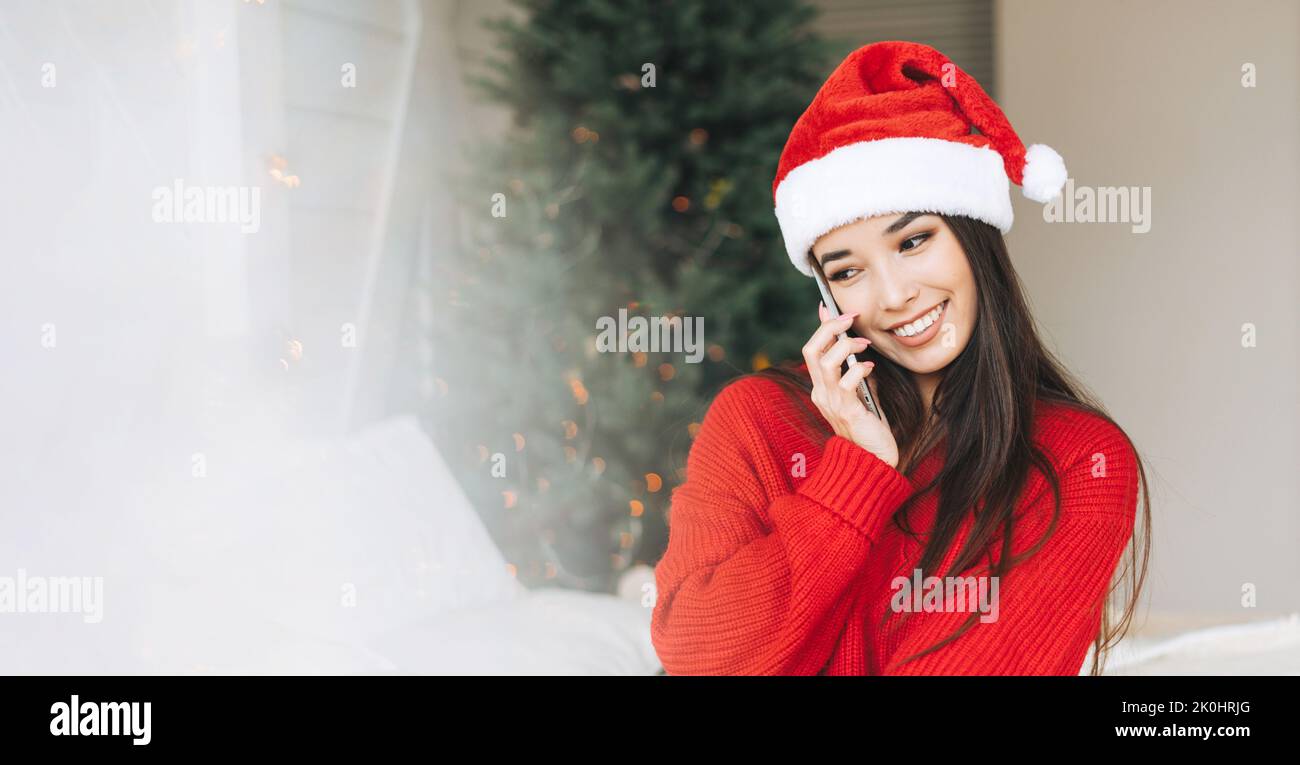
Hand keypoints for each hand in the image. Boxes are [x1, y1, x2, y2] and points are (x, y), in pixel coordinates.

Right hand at [802, 303, 898, 467]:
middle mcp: (820, 393)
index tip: (829, 307)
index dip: (820, 326)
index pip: (812, 350)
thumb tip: (856, 341)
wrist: (872, 459)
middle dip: (829, 327)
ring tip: (863, 343)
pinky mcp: (847, 411)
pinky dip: (859, 368)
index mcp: (821, 388)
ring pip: (826, 361)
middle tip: (849, 317)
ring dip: (845, 345)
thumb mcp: (860, 390)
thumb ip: (854, 368)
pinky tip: (870, 367)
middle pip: (812, 349)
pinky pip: (847, 382)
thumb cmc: (869, 425)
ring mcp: (830, 403)